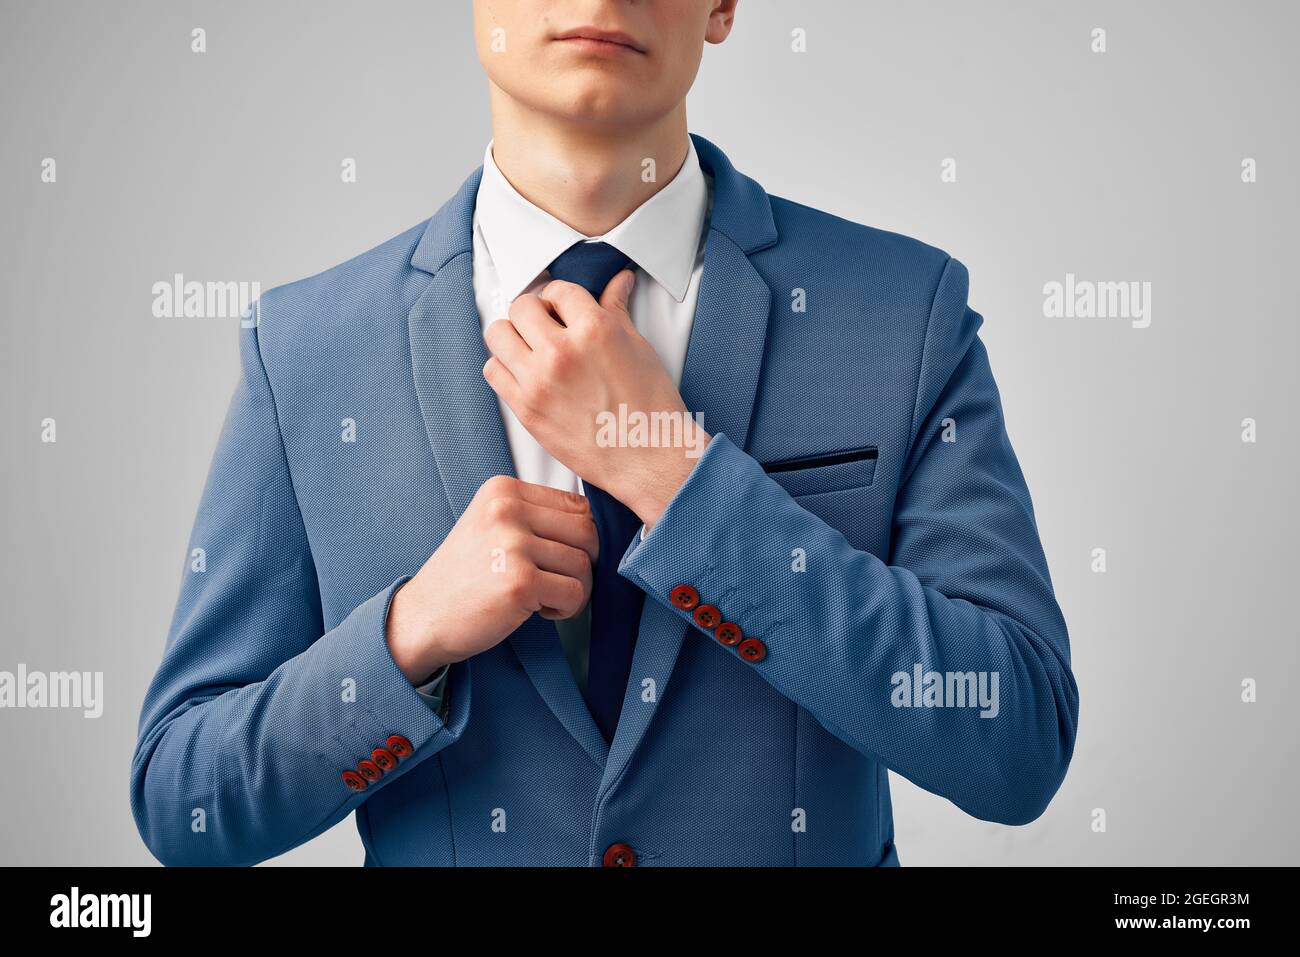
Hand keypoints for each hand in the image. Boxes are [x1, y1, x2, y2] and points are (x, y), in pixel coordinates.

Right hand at [384, 476, 597, 683]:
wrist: (423, 617)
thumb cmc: (463, 577)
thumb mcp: (492, 527)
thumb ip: (535, 517)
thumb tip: (598, 526)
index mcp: (503, 490)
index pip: (576, 504)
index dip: (580, 537)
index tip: (561, 556)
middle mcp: (507, 510)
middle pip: (587, 531)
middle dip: (584, 562)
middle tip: (559, 580)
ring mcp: (512, 545)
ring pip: (584, 564)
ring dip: (575, 589)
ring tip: (544, 597)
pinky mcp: (519, 581)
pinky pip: (574, 593)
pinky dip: (566, 609)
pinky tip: (539, 610)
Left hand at [482, 270, 708, 526]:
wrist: (648, 457)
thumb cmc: (651, 406)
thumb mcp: (638, 347)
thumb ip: (617, 309)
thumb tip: (618, 281)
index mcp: (594, 329)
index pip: (559, 290)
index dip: (560, 298)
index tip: (562, 309)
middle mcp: (562, 352)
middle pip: (522, 306)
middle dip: (534, 312)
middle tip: (545, 326)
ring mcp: (539, 382)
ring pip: (497, 334)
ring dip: (511, 335)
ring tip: (529, 347)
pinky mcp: (526, 409)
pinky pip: (493, 372)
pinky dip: (503, 368)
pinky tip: (524, 373)